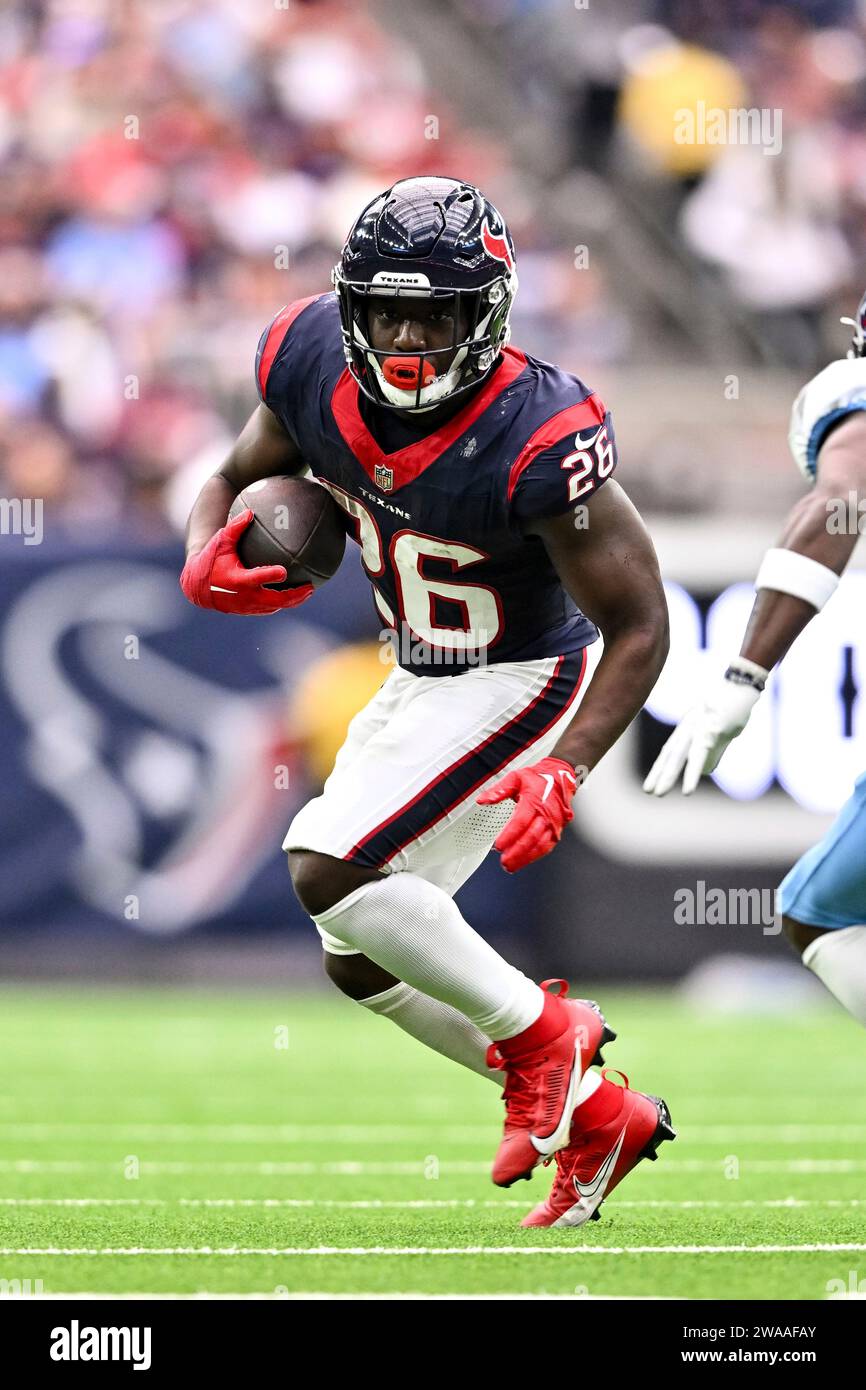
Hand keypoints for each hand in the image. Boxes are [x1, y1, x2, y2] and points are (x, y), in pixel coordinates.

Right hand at [180, 509, 313, 614]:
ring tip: (308, 592)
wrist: (198, 587)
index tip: (284, 571)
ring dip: (292, 601)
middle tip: (309, 587)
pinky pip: (270, 608)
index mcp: (237, 580)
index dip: (269, 576)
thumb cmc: (211, 560)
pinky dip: (283, 603)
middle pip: (274, 600)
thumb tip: (250, 511)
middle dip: (293, 596)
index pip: (256, 579)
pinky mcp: (249, 610)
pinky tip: (295, 595)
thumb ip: (235, 528)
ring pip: (274, 607)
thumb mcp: (220, 542)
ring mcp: (247, 606)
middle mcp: (243, 597)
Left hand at [477, 756, 578, 872]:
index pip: (521, 822)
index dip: (509, 835)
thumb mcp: (515, 778)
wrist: (561, 777)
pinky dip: (535, 856)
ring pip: (540, 845)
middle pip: (530, 837)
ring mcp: (553, 824)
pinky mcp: (557, 831)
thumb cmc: (538, 779)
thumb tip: (482, 800)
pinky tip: (524, 860)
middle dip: (516, 852)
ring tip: (511, 866)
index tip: (498, 845)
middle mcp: (546, 814)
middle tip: (504, 861)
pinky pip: (547, 846)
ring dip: (525, 857)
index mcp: (534, 800)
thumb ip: (498, 790)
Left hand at [642, 662, 766, 795]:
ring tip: (658, 793)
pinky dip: (692, 772)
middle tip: (648, 792)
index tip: (651, 783)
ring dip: (668, 775)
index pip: (671, 750)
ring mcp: (698, 727)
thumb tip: (705, 771)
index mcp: (689, 727)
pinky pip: (699, 754)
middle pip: (670, 753)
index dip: (660, 766)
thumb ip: (711, 750)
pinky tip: (688, 787)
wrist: (741, 684)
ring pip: (679, 755)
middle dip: (659, 773)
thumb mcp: (720, 731)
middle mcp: (689, 727)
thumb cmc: (732, 706)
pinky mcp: (711, 729)